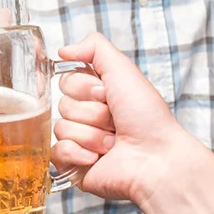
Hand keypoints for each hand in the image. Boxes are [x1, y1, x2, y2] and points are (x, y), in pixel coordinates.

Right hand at [49, 32, 191, 204]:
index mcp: (96, 96)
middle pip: (62, 104)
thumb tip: (63, 50)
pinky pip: (56, 151)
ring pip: (61, 128)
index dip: (84, 88)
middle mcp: (87, 117)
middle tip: (114, 121)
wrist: (156, 159)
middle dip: (91, 113)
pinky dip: (78, 153)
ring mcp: (79, 142)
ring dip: (91, 135)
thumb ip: (94, 47)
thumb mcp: (123, 70)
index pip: (66, 82)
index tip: (106, 94)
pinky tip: (97, 157)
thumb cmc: (148, 118)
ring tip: (112, 143)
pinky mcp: (73, 165)